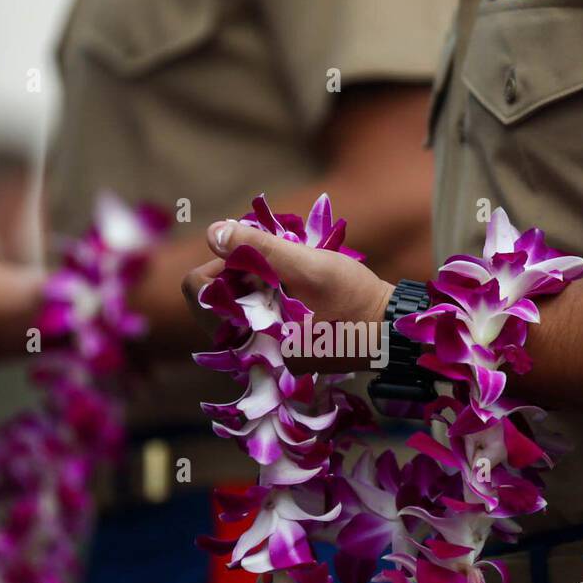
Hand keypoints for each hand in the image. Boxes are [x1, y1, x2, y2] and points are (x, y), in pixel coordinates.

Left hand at [181, 220, 393, 372]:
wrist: (385, 329)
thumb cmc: (351, 298)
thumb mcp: (306, 264)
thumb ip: (258, 248)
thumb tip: (214, 232)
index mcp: (245, 334)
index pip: (197, 289)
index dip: (219, 262)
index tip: (254, 254)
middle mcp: (244, 349)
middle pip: (208, 296)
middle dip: (233, 272)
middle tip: (271, 263)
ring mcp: (257, 350)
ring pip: (227, 304)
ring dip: (248, 282)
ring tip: (283, 276)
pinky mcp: (271, 347)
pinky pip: (246, 313)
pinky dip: (260, 295)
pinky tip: (288, 289)